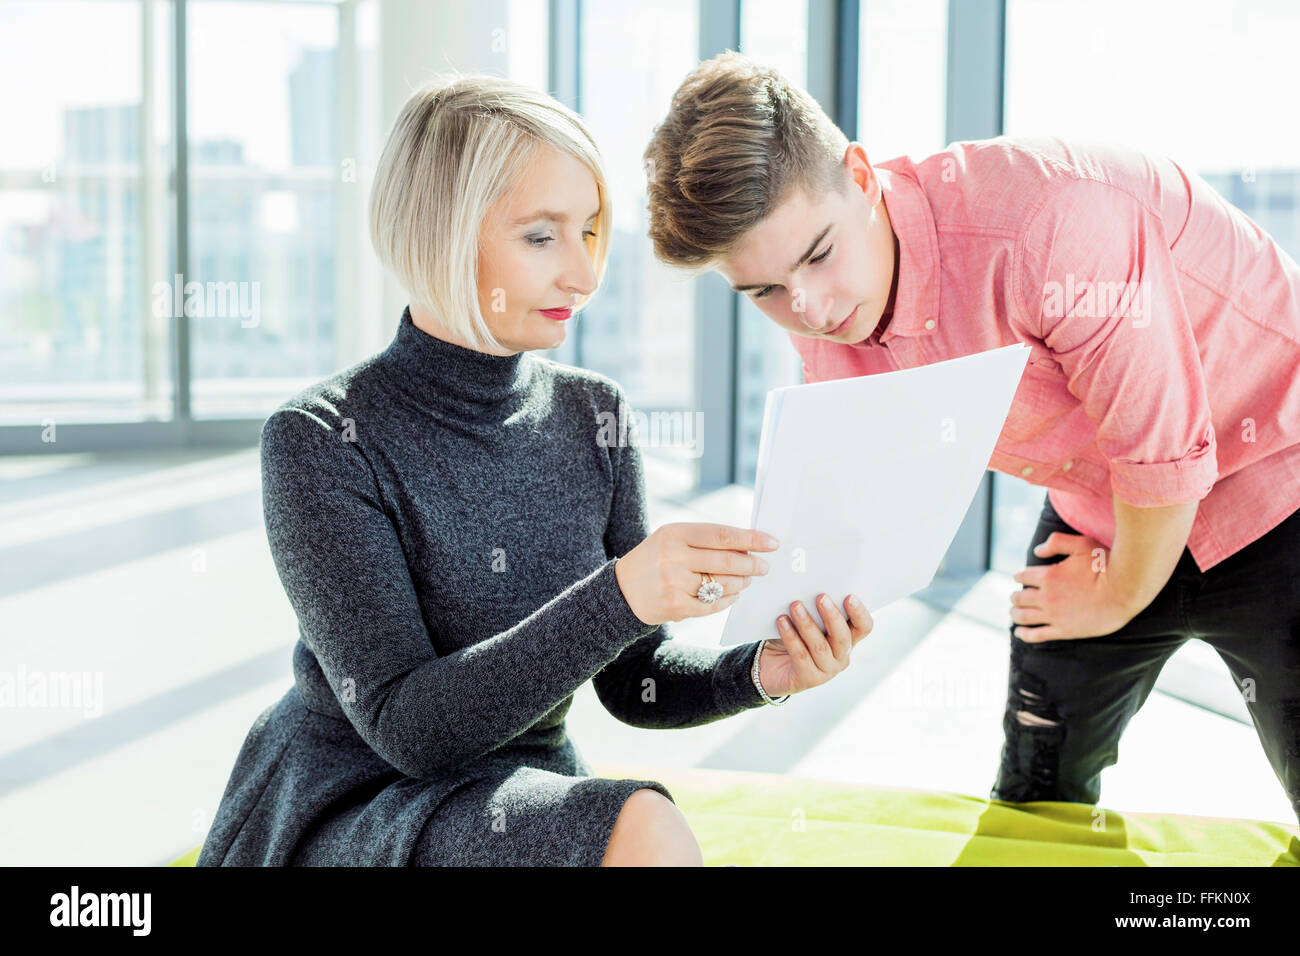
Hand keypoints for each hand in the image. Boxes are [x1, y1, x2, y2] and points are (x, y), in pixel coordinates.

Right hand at [614, 523, 779, 626]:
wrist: (622, 590)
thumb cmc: (655, 558)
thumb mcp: (673, 538)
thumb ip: (705, 539)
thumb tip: (747, 544)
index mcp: (675, 533)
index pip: (722, 535)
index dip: (751, 539)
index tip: (772, 543)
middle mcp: (673, 557)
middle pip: (726, 561)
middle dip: (751, 564)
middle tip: (764, 567)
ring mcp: (674, 584)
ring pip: (722, 585)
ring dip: (741, 583)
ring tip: (747, 580)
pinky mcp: (675, 607)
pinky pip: (712, 605)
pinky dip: (727, 600)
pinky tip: (732, 595)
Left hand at [759, 594, 873, 696]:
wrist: (770, 665)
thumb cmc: (794, 636)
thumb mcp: (808, 621)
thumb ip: (816, 608)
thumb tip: (814, 586)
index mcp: (849, 639)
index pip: (864, 627)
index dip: (859, 613)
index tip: (850, 596)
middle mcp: (841, 656)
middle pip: (842, 637)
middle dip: (832, 616)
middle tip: (820, 597)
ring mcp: (827, 670)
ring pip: (820, 646)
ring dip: (807, 624)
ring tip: (795, 605)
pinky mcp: (808, 679)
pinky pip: (801, 656)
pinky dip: (791, 637)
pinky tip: (782, 622)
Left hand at [1010, 532, 1143, 641]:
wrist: (1125, 592)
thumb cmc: (1106, 565)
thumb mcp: (1082, 544)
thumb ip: (1057, 542)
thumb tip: (1037, 550)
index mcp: (1048, 575)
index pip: (1022, 576)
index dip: (1019, 576)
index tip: (1019, 577)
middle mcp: (1047, 596)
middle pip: (1019, 598)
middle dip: (1015, 596)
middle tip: (1015, 597)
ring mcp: (1054, 615)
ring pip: (1024, 616)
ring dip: (1015, 614)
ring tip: (1014, 613)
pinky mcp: (1064, 631)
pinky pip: (1037, 635)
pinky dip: (1024, 634)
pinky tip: (1019, 633)